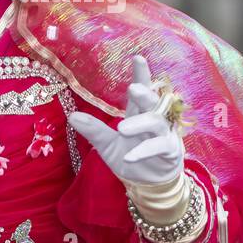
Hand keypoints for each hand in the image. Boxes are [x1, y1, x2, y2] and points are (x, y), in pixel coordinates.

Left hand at [67, 56, 183, 188]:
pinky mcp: (170, 152)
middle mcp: (154, 121)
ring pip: (157, 123)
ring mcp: (164, 135)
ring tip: (122, 129)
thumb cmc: (130, 158)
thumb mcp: (107, 145)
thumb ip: (94, 131)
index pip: (141, 91)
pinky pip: (160, 147)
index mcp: (139, 114)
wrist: (147, 184)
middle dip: (145, 94)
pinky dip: (145, 150)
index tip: (138, 57)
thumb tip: (72, 116)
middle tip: (133, 89)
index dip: (141, 75)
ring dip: (140, 124)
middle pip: (153, 102)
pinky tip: (130, 155)